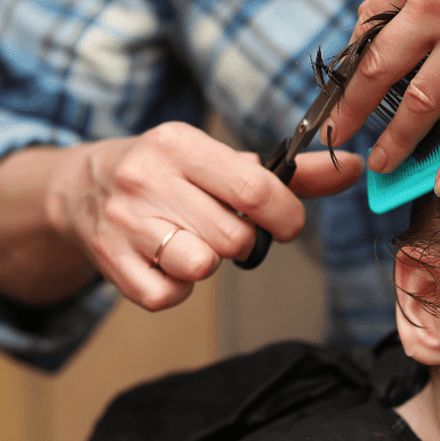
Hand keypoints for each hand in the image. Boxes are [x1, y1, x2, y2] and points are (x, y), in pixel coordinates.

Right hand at [45, 122, 362, 309]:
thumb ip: (293, 174)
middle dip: (240, 242)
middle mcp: (146, 177)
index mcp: (180, 144)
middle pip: (234, 238)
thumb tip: (355, 168)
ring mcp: (124, 221)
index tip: (283, 224)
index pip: (255, 188)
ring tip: (192, 243)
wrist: (84, 189)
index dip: (284, 217)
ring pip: (202, 267)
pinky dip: (177, 290)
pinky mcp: (110, 261)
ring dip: (208, 264)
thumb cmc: (173, 177)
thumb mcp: (225, 162)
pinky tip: (168, 265)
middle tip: (220, 229)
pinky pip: (168, 296)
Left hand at [326, 0, 439, 196]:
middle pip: (380, 70)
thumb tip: (406, 12)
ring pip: (420, 102)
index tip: (342, 90)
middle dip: (352, 111)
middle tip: (340, 137)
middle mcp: (439, 1)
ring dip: (397, 141)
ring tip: (383, 164)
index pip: (369, 25)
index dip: (351, 65)